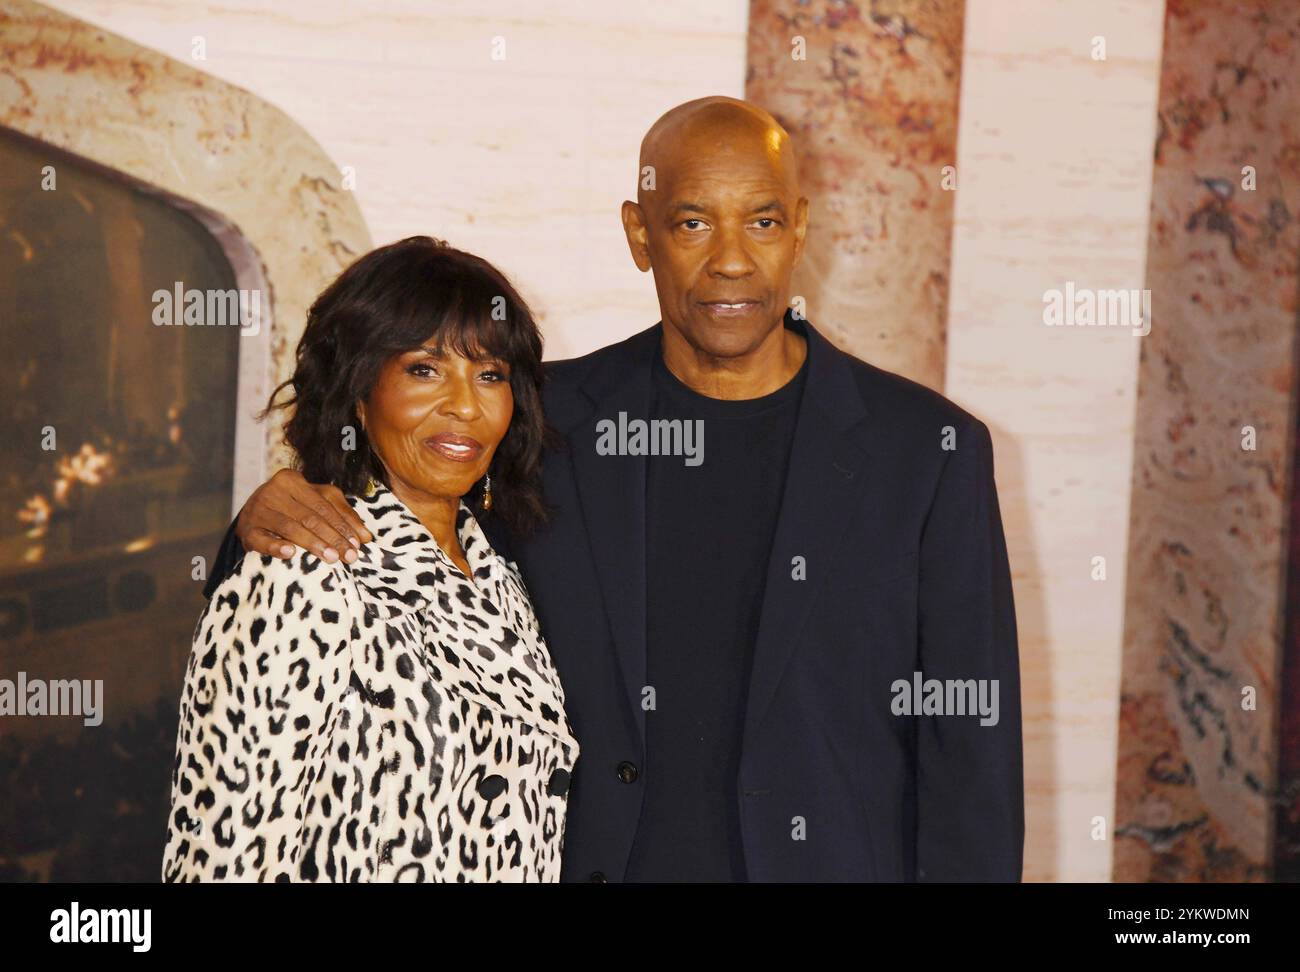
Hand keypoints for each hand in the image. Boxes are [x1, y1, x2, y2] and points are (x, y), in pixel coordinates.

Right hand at [235, 469, 372, 563]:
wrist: (252, 515)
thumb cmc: (292, 508)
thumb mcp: (316, 504)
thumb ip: (342, 514)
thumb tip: (366, 536)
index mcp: (292, 480)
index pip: (323, 505)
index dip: (342, 525)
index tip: (358, 544)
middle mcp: (273, 491)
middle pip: (310, 517)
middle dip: (333, 538)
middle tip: (349, 556)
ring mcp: (257, 510)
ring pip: (290, 528)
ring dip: (313, 544)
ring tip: (331, 558)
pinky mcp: (246, 529)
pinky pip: (262, 540)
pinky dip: (276, 546)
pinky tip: (290, 553)